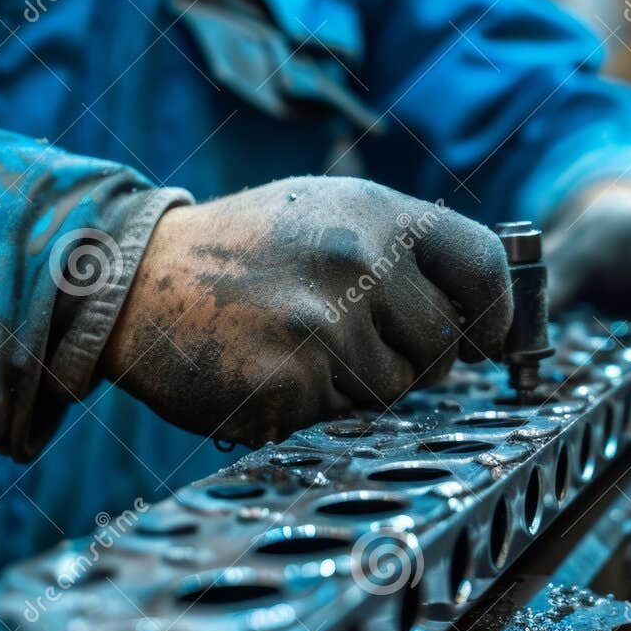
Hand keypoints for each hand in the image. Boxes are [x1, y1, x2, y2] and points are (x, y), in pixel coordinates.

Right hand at [101, 176, 510, 445]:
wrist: (135, 282)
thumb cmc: (244, 254)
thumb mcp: (328, 213)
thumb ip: (406, 249)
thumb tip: (490, 308)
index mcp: (376, 213)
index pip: (485, 266)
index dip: (494, 312)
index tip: (485, 337)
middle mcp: (359, 262)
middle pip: (446, 342)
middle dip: (418, 356)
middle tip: (358, 340)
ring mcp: (326, 325)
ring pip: (400, 388)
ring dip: (366, 385)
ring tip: (306, 347)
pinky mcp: (294, 383)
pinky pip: (348, 416)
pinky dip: (322, 406)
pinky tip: (277, 369)